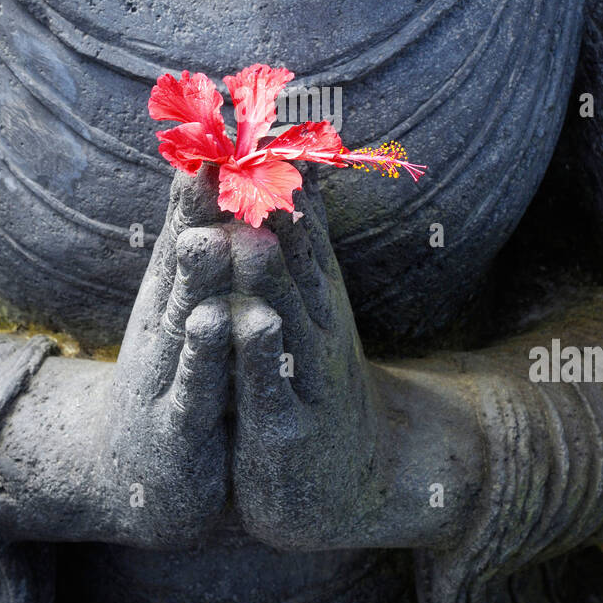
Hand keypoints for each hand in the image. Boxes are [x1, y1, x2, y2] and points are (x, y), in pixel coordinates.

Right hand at [106, 167, 233, 546]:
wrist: (130, 478)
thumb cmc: (171, 379)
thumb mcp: (185, 311)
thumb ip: (200, 248)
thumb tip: (211, 172)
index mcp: (173, 296)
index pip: (188, 229)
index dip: (203, 184)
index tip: (222, 127)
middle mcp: (163, 324)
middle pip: (182, 261)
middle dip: (197, 213)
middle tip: (211, 160)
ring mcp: (166, 375)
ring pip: (183, 318)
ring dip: (196, 277)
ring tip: (207, 237)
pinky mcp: (177, 425)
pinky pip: (195, 387)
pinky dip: (206, 356)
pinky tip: (215, 324)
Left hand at [230, 172, 384, 548]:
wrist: (356, 481)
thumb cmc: (318, 383)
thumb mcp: (311, 306)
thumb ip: (300, 241)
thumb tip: (301, 168)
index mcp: (312, 295)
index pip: (294, 226)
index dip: (275, 177)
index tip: (255, 120)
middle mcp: (314, 326)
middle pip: (293, 259)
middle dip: (271, 210)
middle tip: (251, 157)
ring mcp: (304, 378)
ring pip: (283, 317)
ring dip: (266, 274)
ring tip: (249, 230)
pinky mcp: (287, 428)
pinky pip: (270, 390)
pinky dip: (258, 358)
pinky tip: (247, 326)